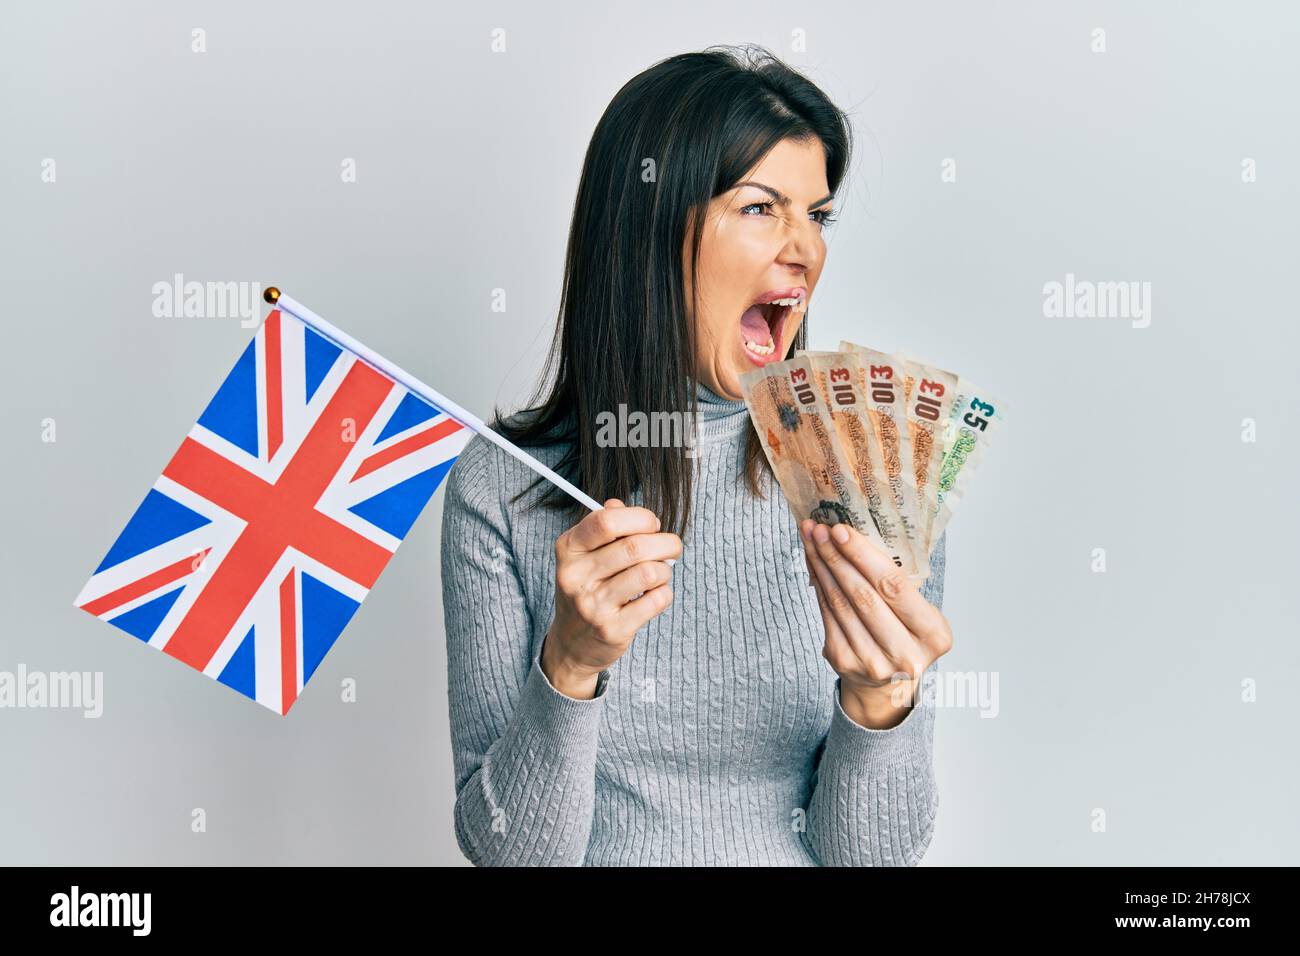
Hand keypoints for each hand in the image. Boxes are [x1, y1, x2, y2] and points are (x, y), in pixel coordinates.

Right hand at [542, 499, 681, 697]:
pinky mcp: (612, 630)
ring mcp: (592, 606)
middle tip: (672, 547)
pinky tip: (655, 594)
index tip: (652, 524)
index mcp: (568, 549)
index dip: (640, 517)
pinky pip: (655, 601)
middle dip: (665, 543)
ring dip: (665, 570)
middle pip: (634, 547)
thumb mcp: (584, 555)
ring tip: (660, 574)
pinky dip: (665, 593)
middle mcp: (576, 577)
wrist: (572, 643)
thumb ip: (602, 527)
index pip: (607, 521)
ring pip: (649, 573)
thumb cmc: (587, 589)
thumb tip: (619, 504)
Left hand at [800, 519, 953, 728]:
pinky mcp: (844, 660)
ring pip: (841, 602)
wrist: (887, 680)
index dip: (863, 556)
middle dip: (838, 556)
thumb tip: (854, 535)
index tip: (841, 530)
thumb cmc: (905, 632)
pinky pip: (827, 613)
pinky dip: (819, 583)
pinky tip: (814, 563)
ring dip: (822, 565)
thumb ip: (897, 583)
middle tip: (820, 529)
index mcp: (934, 635)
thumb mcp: (918, 611)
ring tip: (811, 539)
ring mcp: (872, 661)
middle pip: (864, 595)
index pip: (894, 587)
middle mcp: (905, 654)